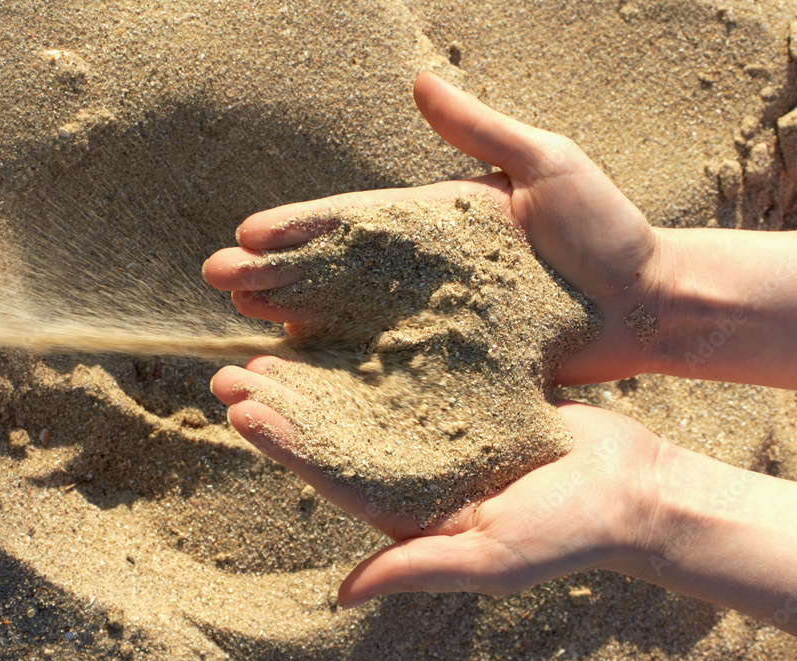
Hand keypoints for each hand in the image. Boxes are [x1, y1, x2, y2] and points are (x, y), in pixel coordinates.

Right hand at [204, 70, 668, 384]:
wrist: (649, 304)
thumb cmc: (607, 229)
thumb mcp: (547, 165)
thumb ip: (481, 131)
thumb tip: (419, 83)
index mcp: (435, 221)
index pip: (353, 221)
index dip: (300, 228)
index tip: (246, 233)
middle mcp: (423, 272)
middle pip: (335, 271)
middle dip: (274, 273)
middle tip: (216, 278)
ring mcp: (432, 319)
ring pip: (347, 319)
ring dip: (292, 319)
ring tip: (240, 324)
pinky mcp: (450, 362)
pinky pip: (384, 366)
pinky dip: (340, 370)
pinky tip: (299, 372)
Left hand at [211, 358, 664, 605]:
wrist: (632, 488)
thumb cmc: (567, 533)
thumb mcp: (491, 557)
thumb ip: (418, 567)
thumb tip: (343, 596)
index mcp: (404, 507)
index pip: (329, 475)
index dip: (283, 443)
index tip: (242, 410)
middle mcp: (408, 464)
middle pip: (331, 428)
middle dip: (281, 400)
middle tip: (229, 369)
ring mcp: (433, 425)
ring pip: (361, 387)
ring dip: (316, 361)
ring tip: (269, 328)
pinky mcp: (461, 390)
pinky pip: (409, 358)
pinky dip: (375, 334)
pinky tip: (342, 303)